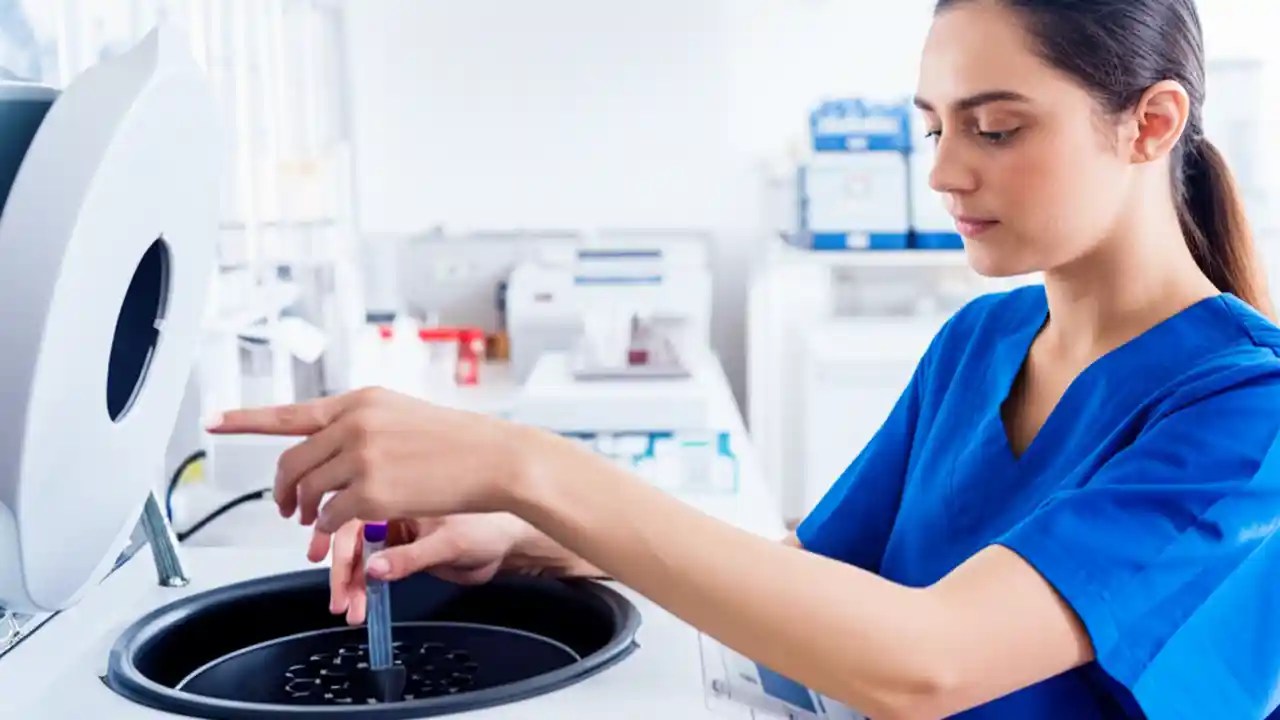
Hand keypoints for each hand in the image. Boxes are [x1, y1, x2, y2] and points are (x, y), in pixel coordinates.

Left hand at [208, 387, 538, 533]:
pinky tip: (342, 529)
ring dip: (308, 512)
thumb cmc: (459, 442)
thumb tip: (326, 451)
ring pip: (310, 492)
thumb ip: (361, 427)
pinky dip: (329, 529)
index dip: (245, 419)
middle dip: (283, 490)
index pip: (290, 411)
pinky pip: (331, 517)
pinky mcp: (372, 491)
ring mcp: (362, 457)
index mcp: (360, 400)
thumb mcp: (403, 416)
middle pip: (293, 461)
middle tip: (286, 506)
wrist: (495, 458)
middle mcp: (355, 423)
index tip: (214, 421)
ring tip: (318, 520)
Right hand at [312, 513, 530, 624]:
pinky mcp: (401, 544)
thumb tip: (372, 569)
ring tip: (352, 608)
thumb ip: (410, 558)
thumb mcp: (451, 543)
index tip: (325, 561)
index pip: (355, 505)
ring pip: (359, 550)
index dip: (334, 534)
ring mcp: (396, 524)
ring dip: (351, 580)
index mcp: (403, 485)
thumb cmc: (493, 527)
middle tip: (341, 598)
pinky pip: (372, 562)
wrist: (511, 542)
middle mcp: (395, 501)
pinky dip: (363, 583)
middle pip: (350, 529)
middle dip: (342, 567)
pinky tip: (359, 601)